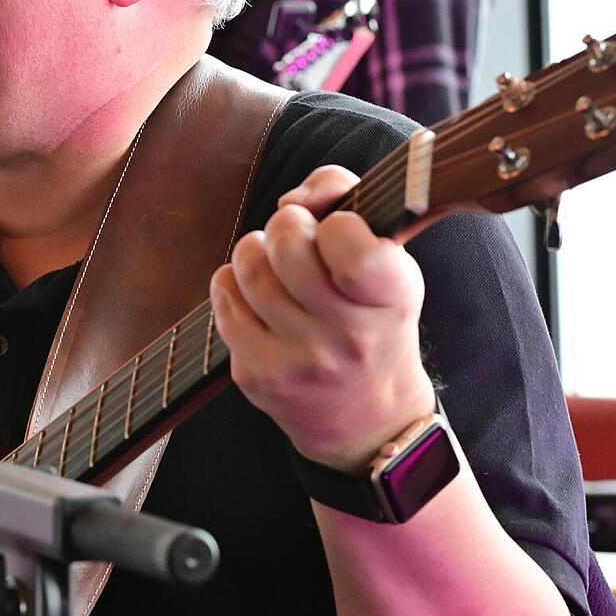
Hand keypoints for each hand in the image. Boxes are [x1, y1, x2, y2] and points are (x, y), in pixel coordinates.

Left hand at [211, 164, 436, 470]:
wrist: (366, 416)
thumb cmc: (372, 319)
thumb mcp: (388, 262)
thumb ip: (347, 200)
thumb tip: (293, 198)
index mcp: (392, 300)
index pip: (350, 244)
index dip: (335, 222)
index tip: (338, 229)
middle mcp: (348, 337)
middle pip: (287, 246)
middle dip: (284, 227)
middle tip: (294, 236)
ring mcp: (300, 361)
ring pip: (248, 270)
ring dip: (254, 252)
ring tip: (273, 263)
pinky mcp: (259, 376)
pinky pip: (224, 302)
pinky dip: (232, 285)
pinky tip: (255, 295)